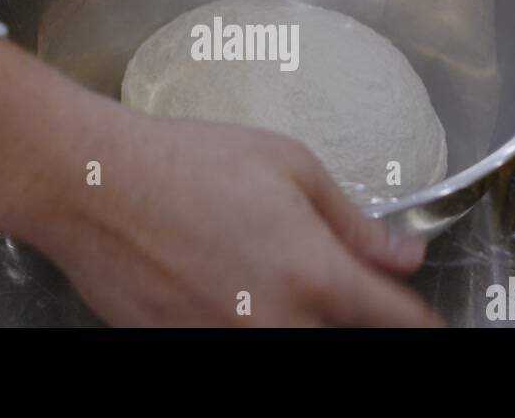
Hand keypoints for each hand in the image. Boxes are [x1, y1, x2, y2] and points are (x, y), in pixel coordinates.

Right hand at [35, 115, 440, 325]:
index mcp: (314, 276)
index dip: (421, 323)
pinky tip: (227, 290)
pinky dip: (247, 325)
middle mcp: (276, 327)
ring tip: (270, 277)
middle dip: (354, 317)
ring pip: (296, 348)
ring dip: (300, 321)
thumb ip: (354, 222)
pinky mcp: (183, 351)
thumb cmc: (188, 162)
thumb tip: (403, 255)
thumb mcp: (289, 167)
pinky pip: (236, 346)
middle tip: (332, 282)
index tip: (419, 317)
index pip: (400, 323)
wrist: (93, 185)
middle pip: (347, 343)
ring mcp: (226, 348)